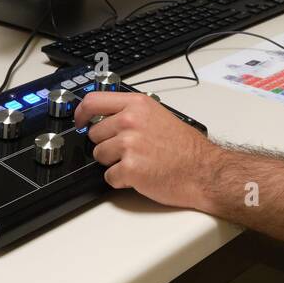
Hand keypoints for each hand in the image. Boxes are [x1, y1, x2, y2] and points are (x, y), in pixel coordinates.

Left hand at [74, 90, 215, 210]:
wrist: (205, 171)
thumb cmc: (186, 148)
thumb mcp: (159, 115)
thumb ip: (132, 112)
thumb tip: (107, 116)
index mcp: (137, 105)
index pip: (92, 101)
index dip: (80, 113)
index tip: (79, 121)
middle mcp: (130, 121)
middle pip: (94, 134)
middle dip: (107, 145)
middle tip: (130, 150)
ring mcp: (129, 144)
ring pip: (99, 156)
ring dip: (114, 163)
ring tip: (139, 162)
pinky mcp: (129, 168)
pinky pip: (109, 176)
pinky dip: (121, 180)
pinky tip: (141, 175)